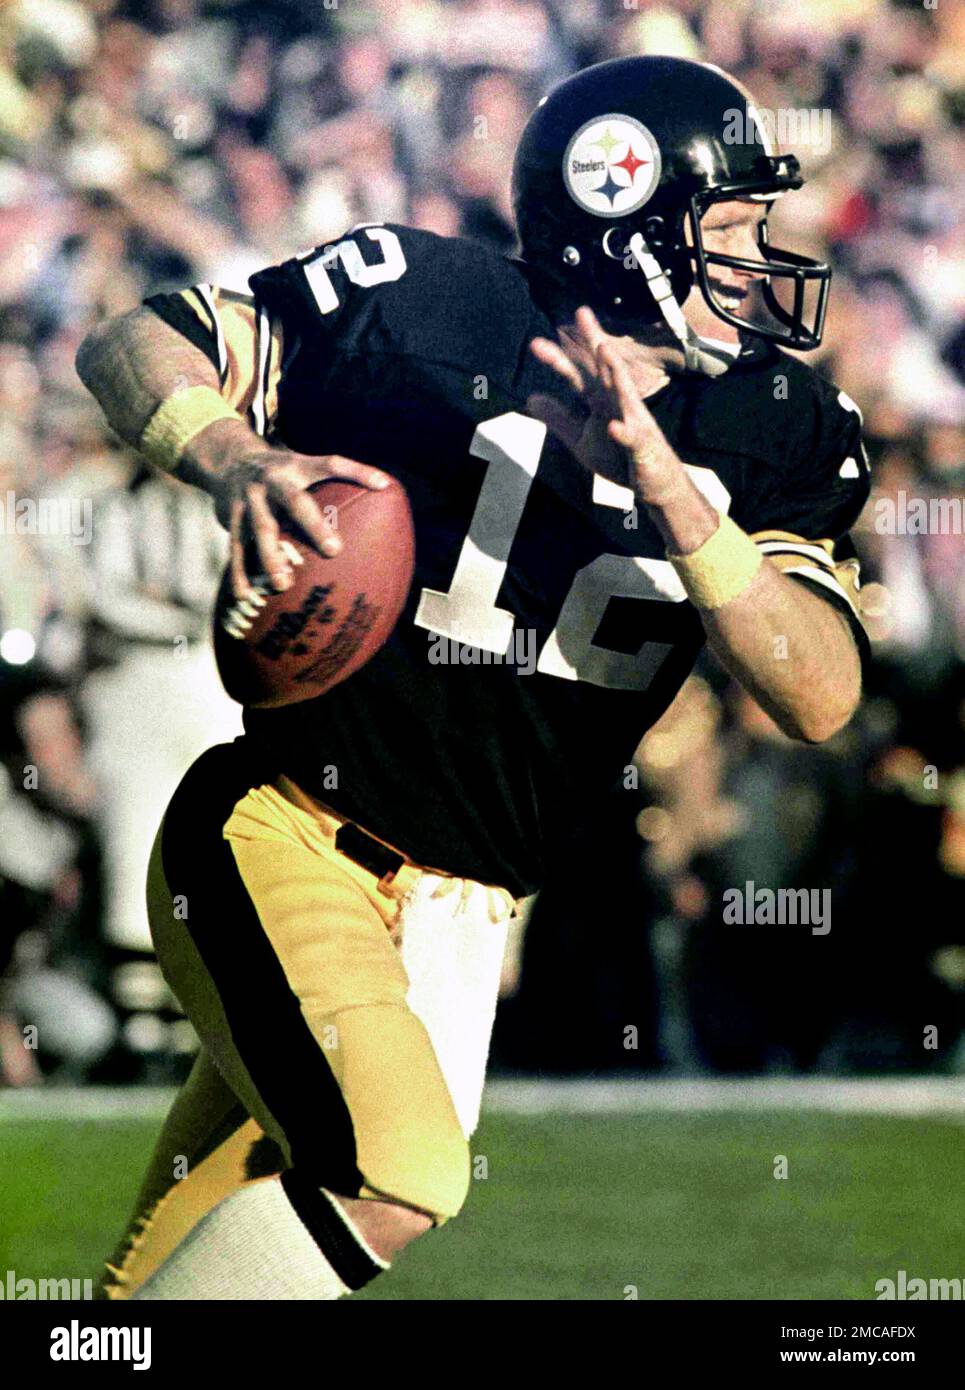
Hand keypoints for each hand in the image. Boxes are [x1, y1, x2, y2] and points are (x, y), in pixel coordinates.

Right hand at [188, 421, 391, 598]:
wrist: (229, 458)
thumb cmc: (282, 472)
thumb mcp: (303, 467)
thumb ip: (333, 482)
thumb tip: (383, 496)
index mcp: (298, 465)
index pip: (332, 464)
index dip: (358, 471)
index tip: (382, 485)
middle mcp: (273, 480)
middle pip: (295, 502)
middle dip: (313, 525)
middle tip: (334, 550)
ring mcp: (250, 498)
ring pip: (261, 528)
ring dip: (271, 556)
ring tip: (282, 584)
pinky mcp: (231, 516)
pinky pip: (236, 547)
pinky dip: (239, 571)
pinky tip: (245, 595)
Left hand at [527, 306, 687, 504]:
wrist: (655, 485)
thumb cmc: (620, 459)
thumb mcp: (582, 440)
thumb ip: (559, 418)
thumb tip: (531, 398)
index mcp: (602, 402)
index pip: (578, 376)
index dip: (559, 359)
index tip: (537, 342)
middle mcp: (618, 404)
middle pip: (603, 371)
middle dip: (593, 343)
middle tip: (581, 313)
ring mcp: (634, 422)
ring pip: (624, 393)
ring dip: (614, 372)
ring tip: (604, 349)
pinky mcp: (643, 446)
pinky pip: (632, 438)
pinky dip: (623, 432)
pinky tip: (613, 427)